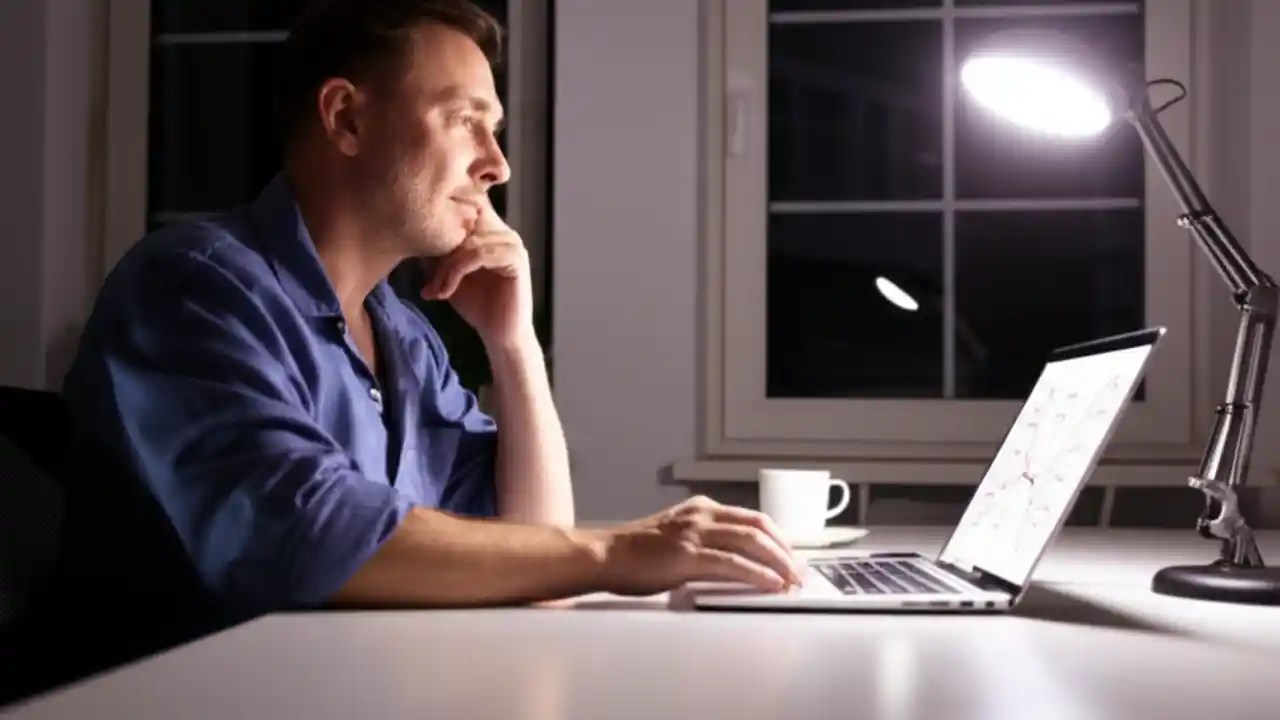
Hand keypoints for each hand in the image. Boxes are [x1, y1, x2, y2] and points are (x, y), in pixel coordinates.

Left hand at [421, 195, 532, 347]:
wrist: (500, 335)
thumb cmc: (476, 304)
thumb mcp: (447, 273)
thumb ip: (436, 251)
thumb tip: (408, 233)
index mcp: (489, 229)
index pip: (460, 209)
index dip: (438, 225)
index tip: (420, 255)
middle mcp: (503, 231)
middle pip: (461, 222)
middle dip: (438, 250)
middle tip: (428, 280)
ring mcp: (511, 243)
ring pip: (466, 241)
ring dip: (445, 268)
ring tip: (435, 290)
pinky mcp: (515, 258)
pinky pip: (477, 255)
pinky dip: (456, 273)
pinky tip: (446, 293)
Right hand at [593, 495, 806, 595]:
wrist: (605, 555)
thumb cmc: (636, 553)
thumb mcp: (677, 537)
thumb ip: (707, 542)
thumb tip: (739, 564)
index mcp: (702, 509)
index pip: (753, 518)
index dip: (779, 538)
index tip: (792, 558)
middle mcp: (702, 515)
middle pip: (759, 526)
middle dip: (785, 551)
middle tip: (800, 573)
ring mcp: (694, 533)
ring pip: (751, 541)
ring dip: (778, 563)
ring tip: (792, 582)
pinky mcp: (686, 555)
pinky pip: (732, 563)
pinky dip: (757, 574)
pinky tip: (770, 585)